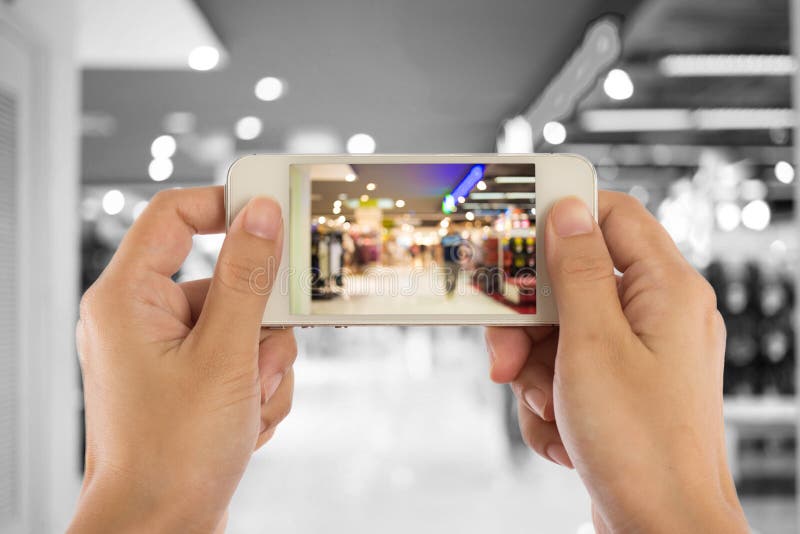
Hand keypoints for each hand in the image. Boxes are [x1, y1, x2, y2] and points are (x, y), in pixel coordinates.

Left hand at [69, 187, 295, 532]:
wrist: (160, 529)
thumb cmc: (172, 453)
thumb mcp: (224, 355)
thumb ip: (248, 277)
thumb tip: (264, 215)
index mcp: (129, 298)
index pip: (175, 215)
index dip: (226, 207)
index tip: (276, 214)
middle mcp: (144, 319)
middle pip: (226, 279)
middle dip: (259, 325)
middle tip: (259, 358)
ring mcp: (170, 353)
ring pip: (246, 324)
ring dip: (263, 366)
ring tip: (244, 407)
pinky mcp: (192, 381)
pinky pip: (245, 359)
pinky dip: (258, 388)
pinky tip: (243, 424)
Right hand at [486, 193, 748, 532]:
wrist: (661, 530)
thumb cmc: (641, 445)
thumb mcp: (593, 344)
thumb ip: (576, 270)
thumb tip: (567, 211)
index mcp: (666, 290)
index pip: (611, 217)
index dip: (560, 217)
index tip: (513, 232)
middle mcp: (655, 317)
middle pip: (570, 283)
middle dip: (529, 323)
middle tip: (506, 354)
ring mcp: (637, 356)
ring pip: (558, 332)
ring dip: (535, 372)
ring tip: (549, 408)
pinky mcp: (618, 390)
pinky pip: (565, 372)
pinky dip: (550, 401)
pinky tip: (563, 434)